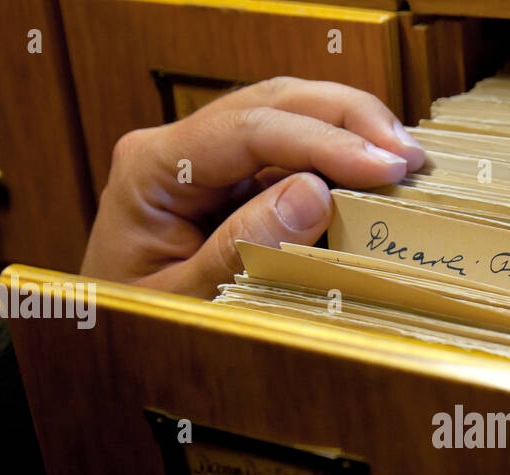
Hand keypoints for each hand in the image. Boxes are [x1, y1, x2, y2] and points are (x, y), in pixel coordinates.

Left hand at [80, 77, 423, 297]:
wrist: (100, 338)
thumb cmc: (132, 322)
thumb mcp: (182, 301)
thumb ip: (243, 248)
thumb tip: (316, 193)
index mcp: (152, 166)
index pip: (250, 127)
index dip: (325, 141)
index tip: (383, 166)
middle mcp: (179, 146)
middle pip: (275, 101)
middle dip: (350, 120)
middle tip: (409, 157)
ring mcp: (207, 157)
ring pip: (289, 114)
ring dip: (351, 130)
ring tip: (406, 160)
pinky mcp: (232, 177)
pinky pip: (291, 151)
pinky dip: (338, 156)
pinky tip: (376, 172)